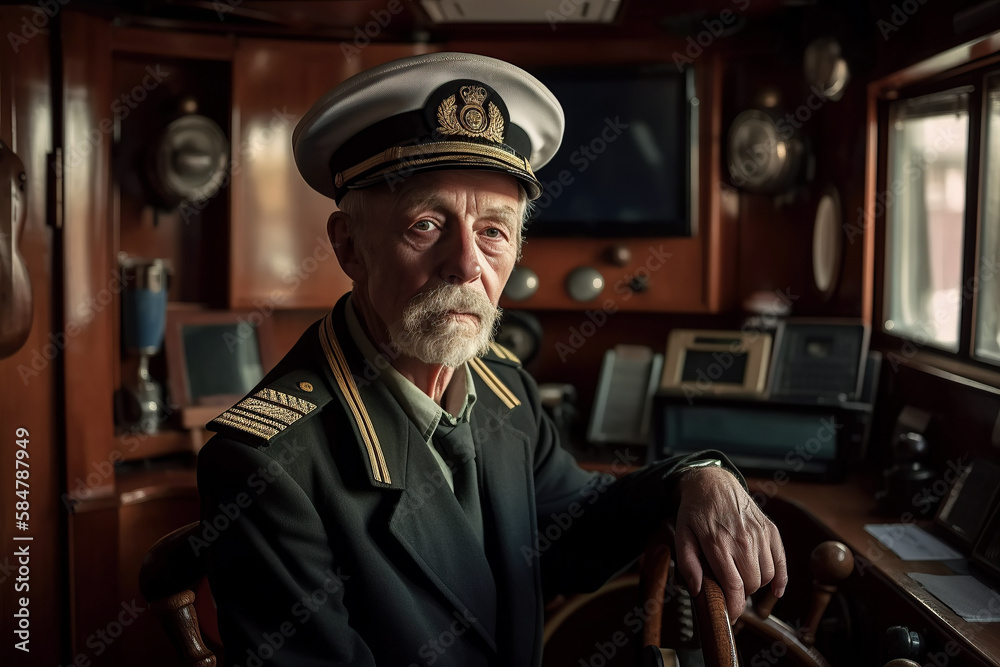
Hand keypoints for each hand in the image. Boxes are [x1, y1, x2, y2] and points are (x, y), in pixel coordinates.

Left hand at [673, 466, 786, 621]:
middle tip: (729, 590)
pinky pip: (781, 561)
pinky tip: (775, 591)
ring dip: (756, 585)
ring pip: (767, 576)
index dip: (734, 607)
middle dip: (741, 595)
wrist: (713, 483)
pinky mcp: (770, 529)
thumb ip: (688, 564)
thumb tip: (698, 591)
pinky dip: (780, 579)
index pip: (734, 587)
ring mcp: (759, 534)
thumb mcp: (682, 535)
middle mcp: (742, 539)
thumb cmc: (695, 511)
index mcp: (718, 543)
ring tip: (741, 579)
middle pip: (752, 584)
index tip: (731, 617)